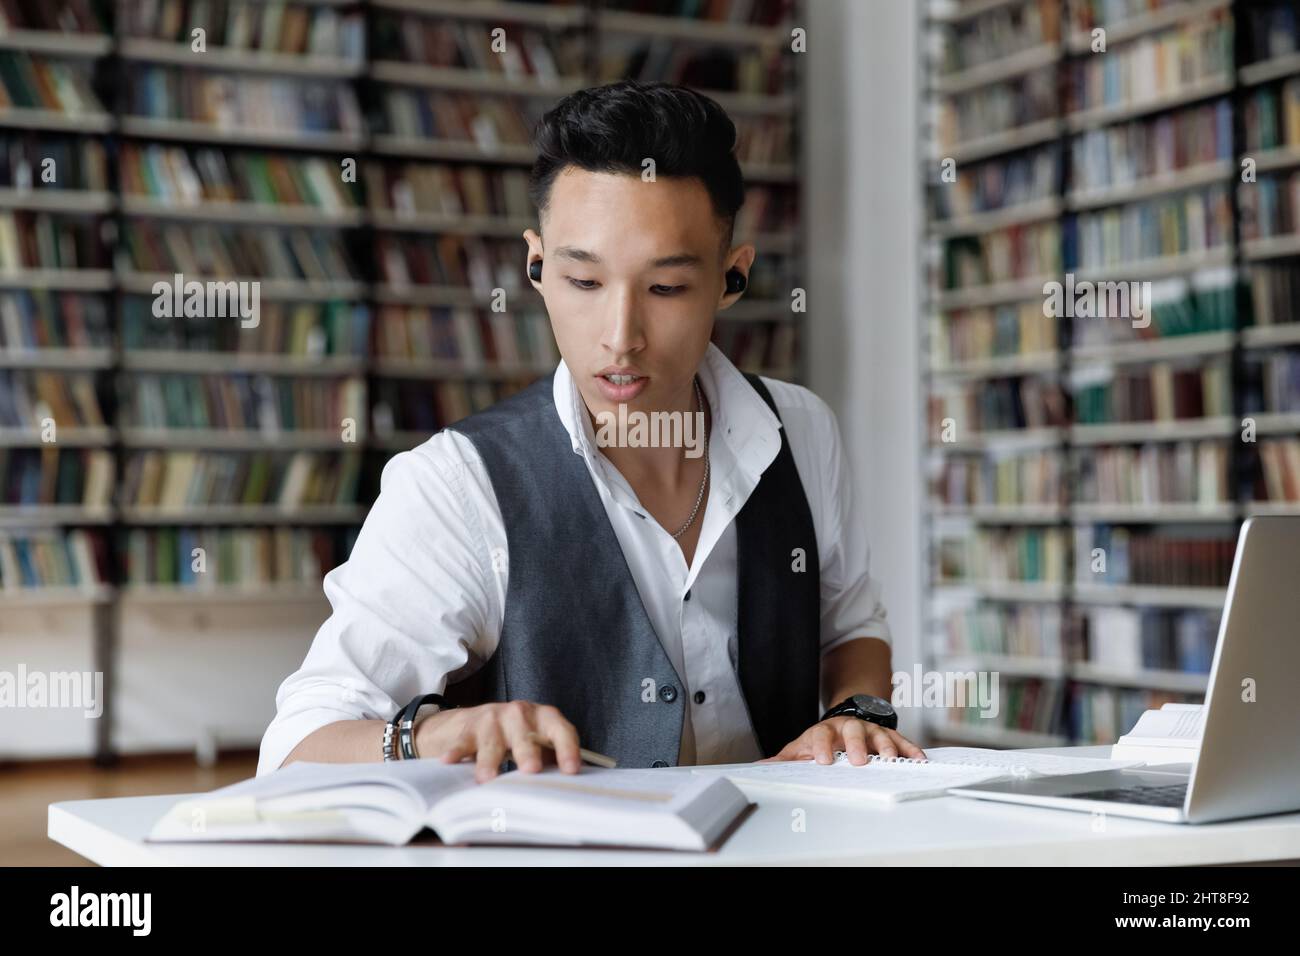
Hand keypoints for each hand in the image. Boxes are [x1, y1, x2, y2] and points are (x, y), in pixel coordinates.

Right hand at [415, 700, 582, 781]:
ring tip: (487, 779)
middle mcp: (520, 714)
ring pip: (493, 740)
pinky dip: (456, 752)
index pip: (561, 730)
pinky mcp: (469, 728)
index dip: (567, 749)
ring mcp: (493, 719)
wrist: (480, 721)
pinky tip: (449, 762)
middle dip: (528, 752)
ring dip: (490, 760)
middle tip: (531, 770)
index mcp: (545, 718)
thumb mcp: (541, 742)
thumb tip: (579, 783)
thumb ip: (556, 758)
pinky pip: (463, 742)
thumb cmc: (520, 736)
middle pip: (525, 734)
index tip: (571, 770)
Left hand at [759, 717, 926, 765]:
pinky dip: (910, 749)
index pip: (821, 736)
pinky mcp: (889, 734)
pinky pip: (902, 740)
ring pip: (880, 735)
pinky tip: (918, 760)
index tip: (822, 761)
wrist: (844, 718)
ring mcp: (871, 730)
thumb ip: (785, 759)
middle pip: (853, 732)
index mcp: (826, 731)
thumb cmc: (822, 739)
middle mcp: (849, 728)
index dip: (821, 747)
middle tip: (858, 761)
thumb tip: (761, 768)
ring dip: (887, 747)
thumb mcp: (801, 746)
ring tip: (891, 760)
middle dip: (856, 745)